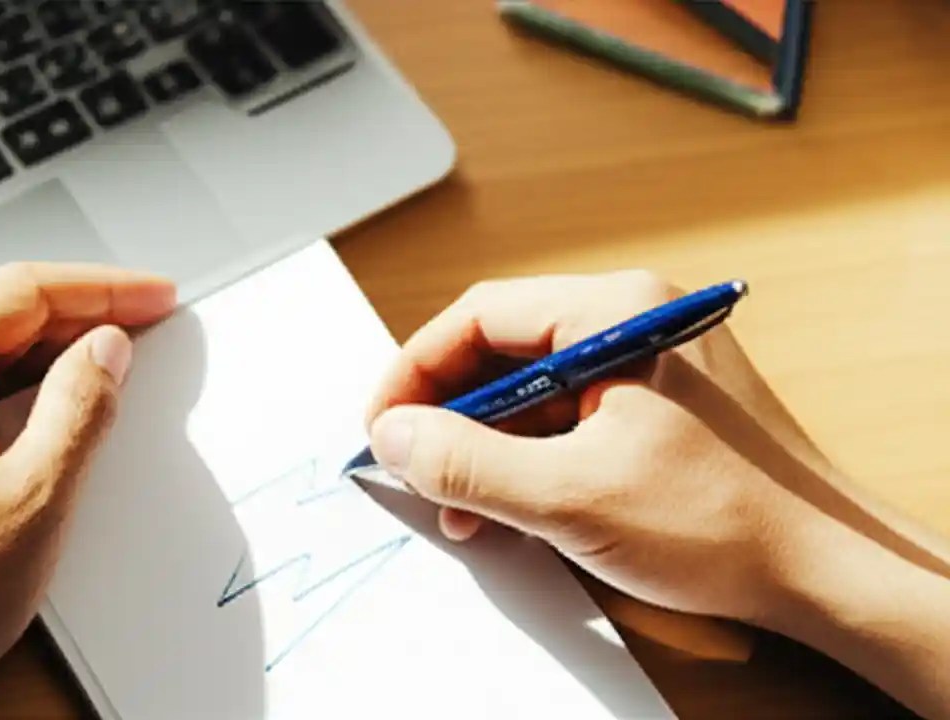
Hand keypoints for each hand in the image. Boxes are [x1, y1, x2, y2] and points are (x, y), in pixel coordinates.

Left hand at [0, 263, 175, 718]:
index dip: (105, 287)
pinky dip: (11, 388)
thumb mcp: (34, 497)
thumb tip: (106, 349)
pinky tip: (48, 414)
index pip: (25, 290)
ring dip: (47, 354)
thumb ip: (79, 408)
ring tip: (110, 368)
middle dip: (80, 315)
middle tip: (147, 326)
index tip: (158, 296)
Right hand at [364, 271, 844, 624]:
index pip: (480, 316)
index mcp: (616, 311)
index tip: (381, 426)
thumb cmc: (723, 522)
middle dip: (450, 416)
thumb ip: (468, 463)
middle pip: (503, 349)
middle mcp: (633, 320)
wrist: (829, 571)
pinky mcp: (658, 406)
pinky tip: (509, 508)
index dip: (415, 371)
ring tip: (460, 509)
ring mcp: (649, 362)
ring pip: (533, 390)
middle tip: (413, 469)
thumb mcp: (571, 495)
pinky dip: (529, 459)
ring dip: (487, 447)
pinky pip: (570, 418)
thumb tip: (394, 436)